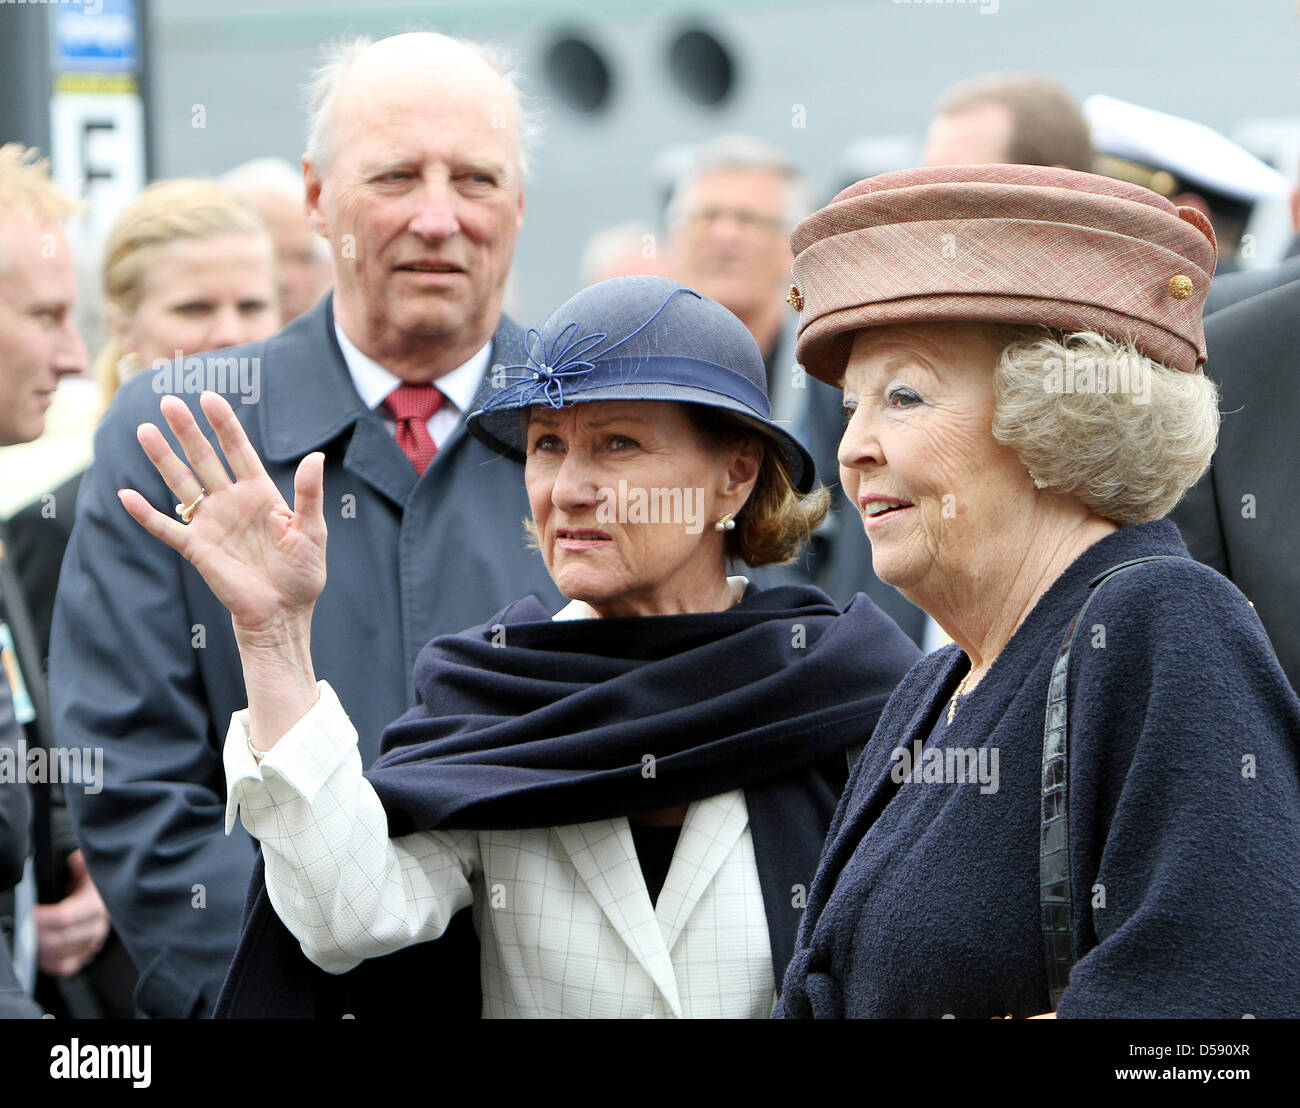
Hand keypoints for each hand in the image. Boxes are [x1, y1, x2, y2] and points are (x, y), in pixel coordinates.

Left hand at [34, 851, 109, 975]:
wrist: (110, 890)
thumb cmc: (94, 879)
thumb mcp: (89, 864)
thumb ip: (81, 863)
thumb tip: (76, 864)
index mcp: (98, 903)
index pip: (65, 917)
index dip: (41, 918)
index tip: (27, 913)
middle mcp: (99, 925)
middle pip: (59, 940)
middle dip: (34, 935)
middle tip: (20, 927)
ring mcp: (94, 942)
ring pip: (61, 956)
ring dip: (38, 950)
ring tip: (25, 939)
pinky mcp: (88, 953)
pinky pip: (66, 967)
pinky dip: (49, 964)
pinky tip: (39, 954)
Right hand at [118, 391, 326, 637]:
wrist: (284, 612)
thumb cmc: (302, 573)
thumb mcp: (312, 530)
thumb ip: (309, 494)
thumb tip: (316, 457)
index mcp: (260, 493)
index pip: (238, 450)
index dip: (224, 424)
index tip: (208, 397)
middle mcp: (231, 502)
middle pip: (205, 459)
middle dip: (187, 431)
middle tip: (168, 401)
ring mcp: (212, 523)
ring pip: (181, 483)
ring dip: (163, 458)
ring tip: (145, 430)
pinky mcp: (198, 548)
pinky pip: (166, 528)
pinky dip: (145, 514)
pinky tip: (127, 495)